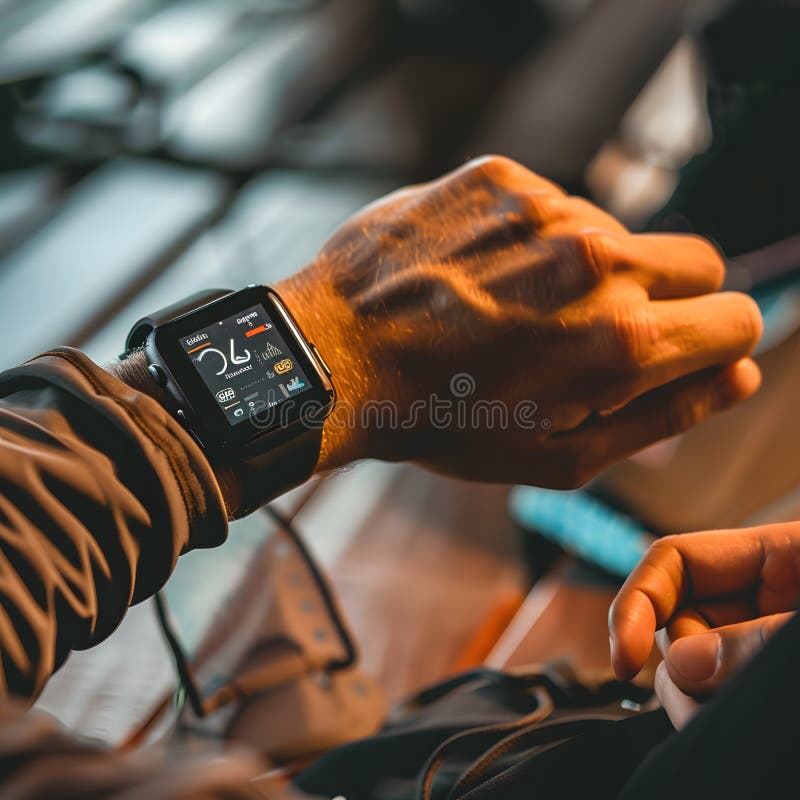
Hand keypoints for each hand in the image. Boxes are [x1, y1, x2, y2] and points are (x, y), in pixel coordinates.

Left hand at [279, 155, 761, 484]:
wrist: (337, 358)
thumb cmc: (444, 420)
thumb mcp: (559, 455)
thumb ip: (664, 416)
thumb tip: (737, 375)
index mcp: (622, 341)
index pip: (738, 319)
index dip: (713, 343)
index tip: (677, 353)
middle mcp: (596, 260)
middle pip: (699, 261)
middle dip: (668, 302)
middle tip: (598, 334)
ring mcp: (545, 209)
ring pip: (618, 232)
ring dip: (587, 271)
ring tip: (516, 310)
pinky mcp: (499, 178)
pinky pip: (554, 205)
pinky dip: (533, 241)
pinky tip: (483, 275)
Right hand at [609, 523, 799, 726]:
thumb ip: (753, 641)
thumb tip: (680, 667)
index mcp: (777, 557)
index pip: (674, 559)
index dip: (636, 602)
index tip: (625, 661)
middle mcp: (759, 597)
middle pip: (677, 620)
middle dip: (681, 668)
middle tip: (706, 708)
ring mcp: (759, 642)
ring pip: (692, 666)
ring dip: (695, 701)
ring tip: (727, 724)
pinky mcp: (760, 681)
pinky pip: (714, 695)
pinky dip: (708, 714)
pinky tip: (722, 728)